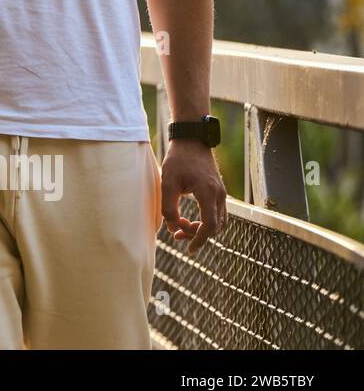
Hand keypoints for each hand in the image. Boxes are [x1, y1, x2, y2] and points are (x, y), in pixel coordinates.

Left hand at [160, 138, 227, 253]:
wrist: (192, 140)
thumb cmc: (178, 160)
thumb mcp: (167, 183)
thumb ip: (169, 207)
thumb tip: (173, 228)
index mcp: (208, 193)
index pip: (210, 226)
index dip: (199, 239)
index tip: (189, 249)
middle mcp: (220, 195)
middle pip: (215, 227)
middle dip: (196, 235)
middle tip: (176, 234)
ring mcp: (222, 194)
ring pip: (218, 222)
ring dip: (202, 229)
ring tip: (181, 226)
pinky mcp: (219, 192)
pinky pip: (218, 214)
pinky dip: (207, 221)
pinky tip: (191, 220)